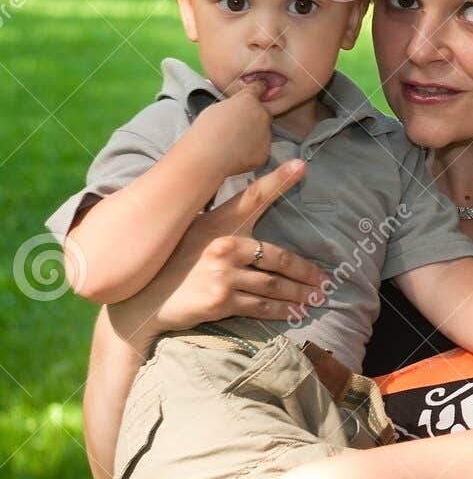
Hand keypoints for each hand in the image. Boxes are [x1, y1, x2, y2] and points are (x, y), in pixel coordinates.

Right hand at [105, 160, 324, 353]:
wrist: (142, 300)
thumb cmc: (172, 263)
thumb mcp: (197, 231)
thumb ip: (226, 222)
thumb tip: (256, 209)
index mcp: (219, 223)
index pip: (255, 197)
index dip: (279, 181)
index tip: (301, 166)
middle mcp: (223, 247)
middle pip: (278, 258)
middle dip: (306, 272)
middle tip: (325, 280)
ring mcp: (222, 275)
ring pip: (274, 285)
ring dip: (299, 294)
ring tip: (316, 297)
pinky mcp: (220, 301)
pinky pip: (261, 306)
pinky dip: (282, 310)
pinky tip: (295, 312)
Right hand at [189, 80, 273, 177]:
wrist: (207, 157)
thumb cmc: (205, 131)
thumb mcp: (216, 108)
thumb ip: (232, 105)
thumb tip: (236, 109)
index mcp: (248, 100)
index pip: (259, 88)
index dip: (258, 88)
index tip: (260, 87)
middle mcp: (262, 114)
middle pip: (263, 113)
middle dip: (254, 117)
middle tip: (236, 127)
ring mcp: (266, 134)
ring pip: (263, 132)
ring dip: (253, 135)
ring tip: (233, 143)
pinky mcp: (265, 152)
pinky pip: (260, 149)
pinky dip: (252, 151)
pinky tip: (237, 154)